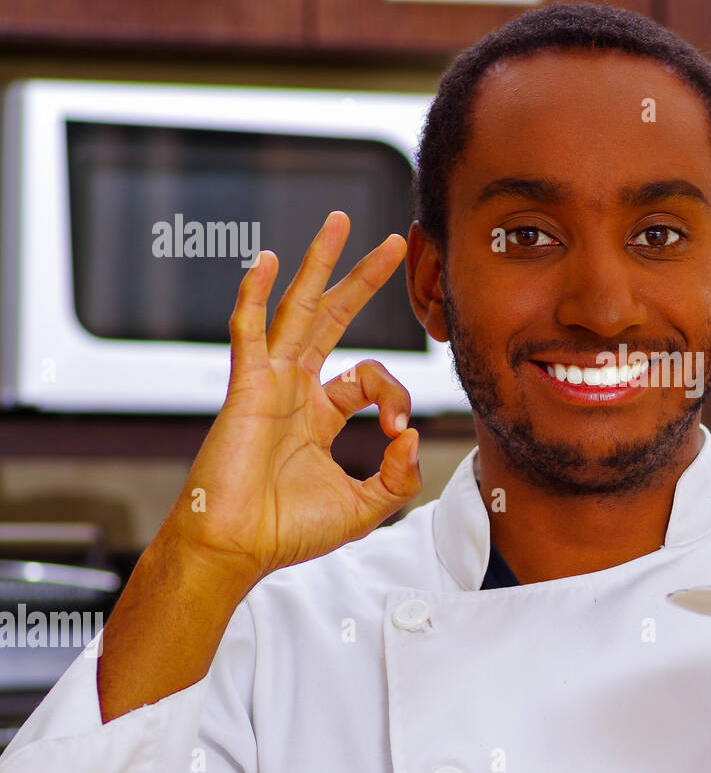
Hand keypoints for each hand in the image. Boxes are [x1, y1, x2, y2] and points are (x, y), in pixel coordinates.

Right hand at [160, 211, 422, 603]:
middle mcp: (295, 389)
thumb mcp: (365, 506)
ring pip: (297, 309)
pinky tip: (265, 263)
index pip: (370, 379)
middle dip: (364, 279)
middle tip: (394, 243)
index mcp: (320, 413)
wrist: (236, 548)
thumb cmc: (287, 531)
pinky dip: (255, 296)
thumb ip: (399, 475)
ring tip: (337, 223)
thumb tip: (411, 434)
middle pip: (334, 318)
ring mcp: (269, 384)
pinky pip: (249, 332)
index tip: (397, 433)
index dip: (395, 396)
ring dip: (318, 265)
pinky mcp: (246, 388)